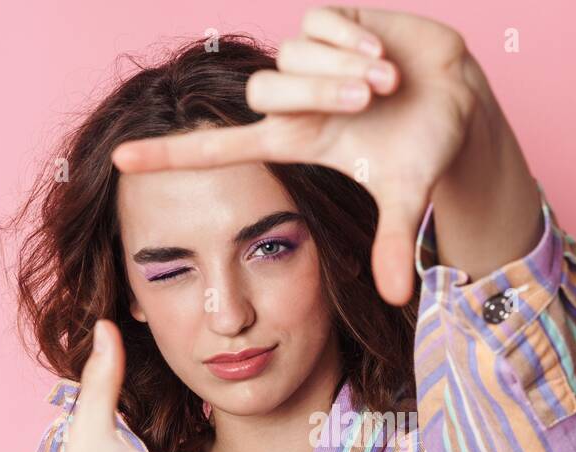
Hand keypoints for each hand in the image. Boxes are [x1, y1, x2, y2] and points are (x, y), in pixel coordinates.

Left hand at [111, 6, 480, 305]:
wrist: (458, 95)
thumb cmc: (423, 145)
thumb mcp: (406, 194)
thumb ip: (392, 242)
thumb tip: (396, 300)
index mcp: (296, 141)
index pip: (218, 149)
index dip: (170, 157)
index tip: (117, 162)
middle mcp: (292, 101)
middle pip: (266, 90)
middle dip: (323, 91)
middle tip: (372, 101)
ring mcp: (307, 59)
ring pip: (294, 54)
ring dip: (346, 66)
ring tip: (389, 82)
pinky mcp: (329, 21)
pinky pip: (321, 22)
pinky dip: (355, 37)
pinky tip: (382, 52)